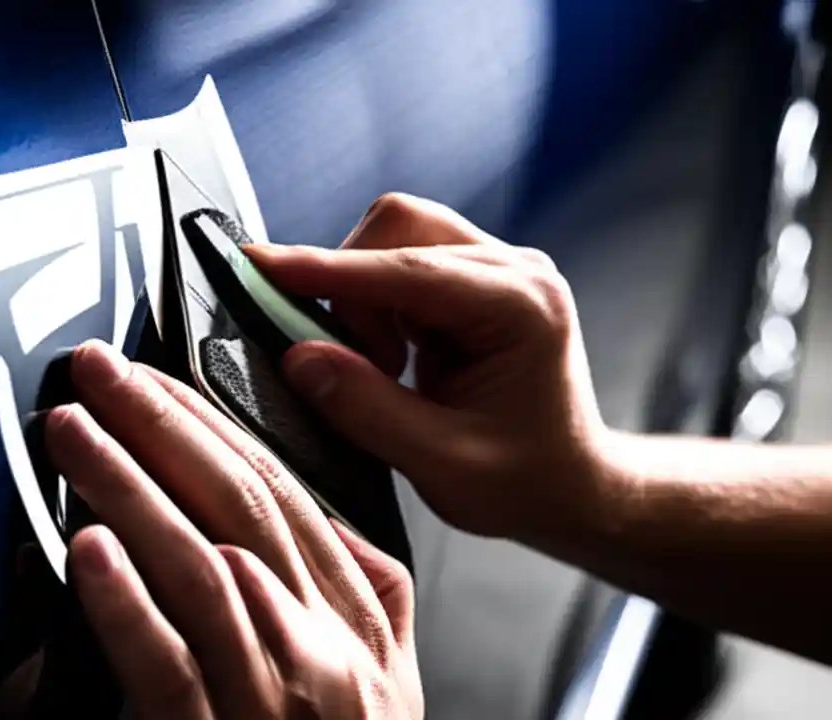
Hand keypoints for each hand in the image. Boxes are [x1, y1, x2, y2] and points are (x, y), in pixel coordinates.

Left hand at [44, 340, 422, 718]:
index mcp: (360, 623)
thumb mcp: (383, 681)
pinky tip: (86, 546)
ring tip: (71, 432)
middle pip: (237, 509)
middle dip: (162, 427)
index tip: (159, 377)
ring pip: (195, 567)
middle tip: (99, 372)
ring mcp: (273, 699)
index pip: (282, 495)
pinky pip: (165, 663)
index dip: (216, 426)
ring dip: (125, 487)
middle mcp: (323, 650)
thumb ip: (363, 595)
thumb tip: (310, 513)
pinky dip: (123, 601)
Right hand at [244, 193, 615, 545]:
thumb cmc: (524, 482)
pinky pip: (395, 262)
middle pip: (398, 226)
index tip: (260, 267)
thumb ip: (368, 410)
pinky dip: (374, 306)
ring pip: (391, 239)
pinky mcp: (471, 278)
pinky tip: (395, 359)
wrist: (571, 486)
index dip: (328, 269)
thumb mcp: (443, 466)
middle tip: (363, 365)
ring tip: (386, 369)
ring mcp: (494, 267)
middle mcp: (514, 269)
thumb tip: (297, 357)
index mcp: (522, 307)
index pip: (408, 268)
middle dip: (353, 289)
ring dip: (363, 300)